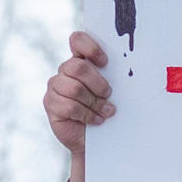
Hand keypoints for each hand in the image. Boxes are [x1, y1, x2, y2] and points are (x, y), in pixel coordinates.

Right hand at [46, 32, 117, 181]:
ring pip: (74, 88)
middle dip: (98, 83)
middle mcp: (65, 70)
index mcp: (80, 60)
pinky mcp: (51, 104)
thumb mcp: (112, 90)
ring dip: (94, 103)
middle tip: (108, 95)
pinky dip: (87, 115)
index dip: (90, 47)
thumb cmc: (106, 110)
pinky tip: (95, 120)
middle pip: (78, 66)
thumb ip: (112, 75)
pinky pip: (69, 106)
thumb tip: (131, 65)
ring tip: (105, 112)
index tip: (105, 62)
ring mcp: (55, 86)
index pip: (77, 40)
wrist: (96, 141)